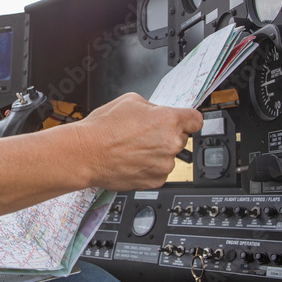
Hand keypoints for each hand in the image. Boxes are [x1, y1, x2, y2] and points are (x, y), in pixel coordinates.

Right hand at [74, 93, 202, 190]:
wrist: (85, 154)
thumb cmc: (102, 128)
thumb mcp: (129, 101)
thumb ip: (152, 107)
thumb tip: (157, 114)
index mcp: (168, 119)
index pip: (196, 120)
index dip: (188, 120)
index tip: (184, 123)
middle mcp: (171, 143)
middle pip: (181, 138)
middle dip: (166, 135)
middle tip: (143, 134)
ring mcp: (164, 165)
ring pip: (169, 157)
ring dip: (157, 153)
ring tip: (133, 148)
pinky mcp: (155, 181)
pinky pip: (159, 172)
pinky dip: (149, 167)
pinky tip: (132, 160)